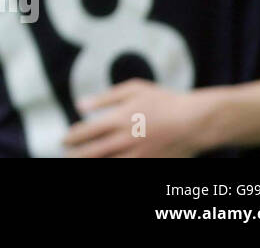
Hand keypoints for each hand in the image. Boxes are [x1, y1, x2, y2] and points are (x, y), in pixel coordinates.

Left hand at [63, 79, 216, 157]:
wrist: (195, 121)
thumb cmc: (164, 101)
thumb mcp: (133, 90)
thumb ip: (105, 98)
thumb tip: (80, 105)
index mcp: (119, 119)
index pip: (86, 132)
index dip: (71, 138)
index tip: (64, 140)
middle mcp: (126, 139)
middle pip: (92, 153)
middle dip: (76, 155)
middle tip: (66, 155)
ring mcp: (138, 154)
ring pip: (107, 165)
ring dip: (91, 164)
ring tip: (80, 162)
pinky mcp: (150, 164)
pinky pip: (127, 169)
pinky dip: (112, 167)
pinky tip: (106, 165)